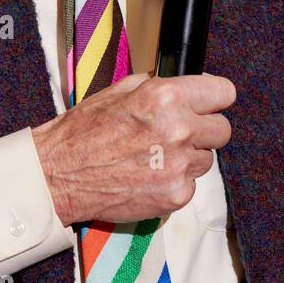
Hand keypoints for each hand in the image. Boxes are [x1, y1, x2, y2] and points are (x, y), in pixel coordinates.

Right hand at [30, 72, 235, 224]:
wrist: (59, 174)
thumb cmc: (85, 130)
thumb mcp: (121, 90)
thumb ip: (160, 87)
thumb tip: (188, 86)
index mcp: (166, 97)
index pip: (224, 93)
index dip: (214, 98)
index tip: (207, 104)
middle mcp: (178, 129)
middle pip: (222, 129)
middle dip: (203, 130)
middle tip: (178, 133)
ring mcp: (179, 166)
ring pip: (208, 159)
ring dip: (189, 157)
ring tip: (156, 156)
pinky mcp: (176, 195)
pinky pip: (191, 184)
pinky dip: (175, 181)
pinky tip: (149, 176)